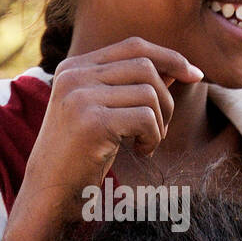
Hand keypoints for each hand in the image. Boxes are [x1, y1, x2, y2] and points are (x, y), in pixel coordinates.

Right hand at [20, 37, 203, 219]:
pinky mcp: (91, 121)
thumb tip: (176, 69)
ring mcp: (80, 96)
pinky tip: (141, 152)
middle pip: (145, 66)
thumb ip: (131, 88)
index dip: (169, 57)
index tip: (194, 75)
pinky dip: (153, 138)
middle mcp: (74, 75)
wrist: (47, 193)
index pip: (133, 46)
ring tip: (147, 143)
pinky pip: (146, 118)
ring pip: (149, 92)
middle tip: (161, 130)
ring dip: (160, 122)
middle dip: (166, 99)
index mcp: (74, 68)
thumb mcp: (103, 113)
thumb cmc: (78, 156)